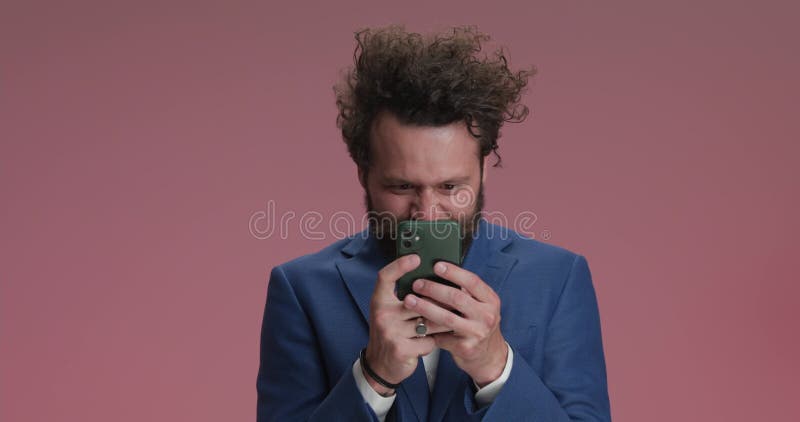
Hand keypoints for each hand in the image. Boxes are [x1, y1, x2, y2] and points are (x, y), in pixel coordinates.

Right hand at [363, 254, 451, 394]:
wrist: (380, 365)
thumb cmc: (391, 333)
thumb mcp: (391, 312)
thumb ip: (405, 298)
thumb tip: (434, 282)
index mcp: (379, 301)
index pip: (385, 276)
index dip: (400, 265)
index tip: (416, 258)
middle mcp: (382, 314)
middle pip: (418, 300)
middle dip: (439, 303)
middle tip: (453, 302)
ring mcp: (391, 332)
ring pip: (428, 321)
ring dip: (440, 324)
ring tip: (448, 323)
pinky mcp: (401, 349)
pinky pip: (428, 340)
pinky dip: (433, 342)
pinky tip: (429, 343)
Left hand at [402, 262, 506, 386]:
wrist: (488, 356)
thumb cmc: (479, 324)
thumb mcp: (480, 306)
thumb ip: (465, 292)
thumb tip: (438, 272)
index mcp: (490, 300)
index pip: (472, 281)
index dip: (453, 272)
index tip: (436, 265)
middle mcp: (486, 316)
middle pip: (456, 298)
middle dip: (433, 289)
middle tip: (417, 284)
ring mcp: (477, 333)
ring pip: (446, 318)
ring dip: (425, 308)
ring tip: (410, 301)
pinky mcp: (465, 348)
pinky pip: (442, 335)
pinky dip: (428, 328)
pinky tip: (415, 322)